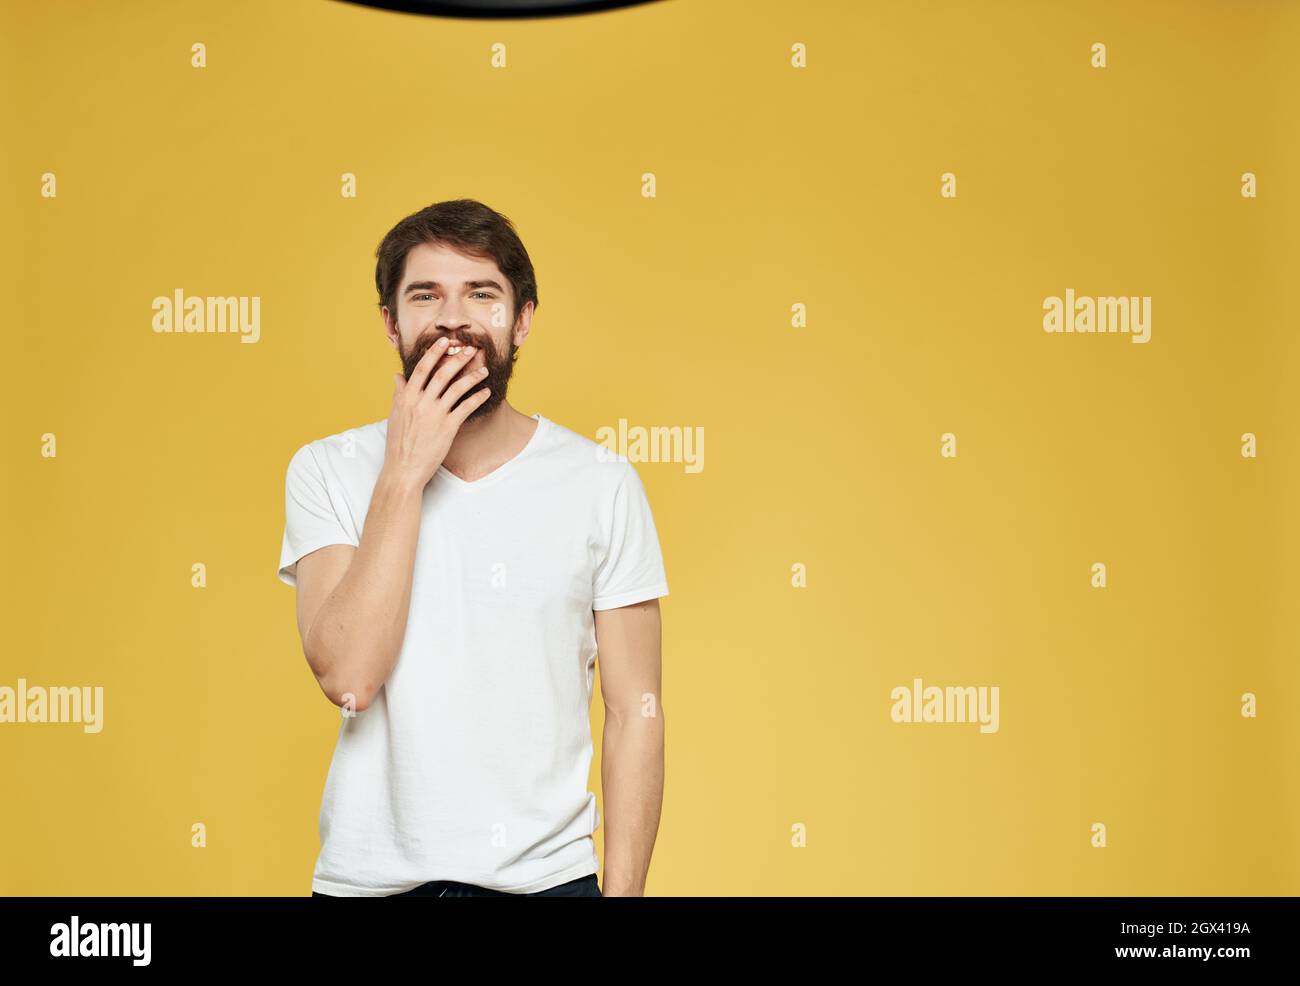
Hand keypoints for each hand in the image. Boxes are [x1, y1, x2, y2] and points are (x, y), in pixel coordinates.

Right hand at [382, 338, 491, 489]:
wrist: (403, 469)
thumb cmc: (398, 443)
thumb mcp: (395, 415)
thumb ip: (399, 394)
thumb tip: (398, 376)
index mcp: (407, 397)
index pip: (422, 368)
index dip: (435, 353)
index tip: (445, 342)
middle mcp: (421, 403)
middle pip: (442, 373)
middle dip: (458, 358)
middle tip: (471, 349)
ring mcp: (435, 414)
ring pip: (457, 388)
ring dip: (472, 376)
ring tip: (484, 369)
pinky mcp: (448, 428)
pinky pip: (466, 407)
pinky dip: (477, 397)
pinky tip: (486, 391)